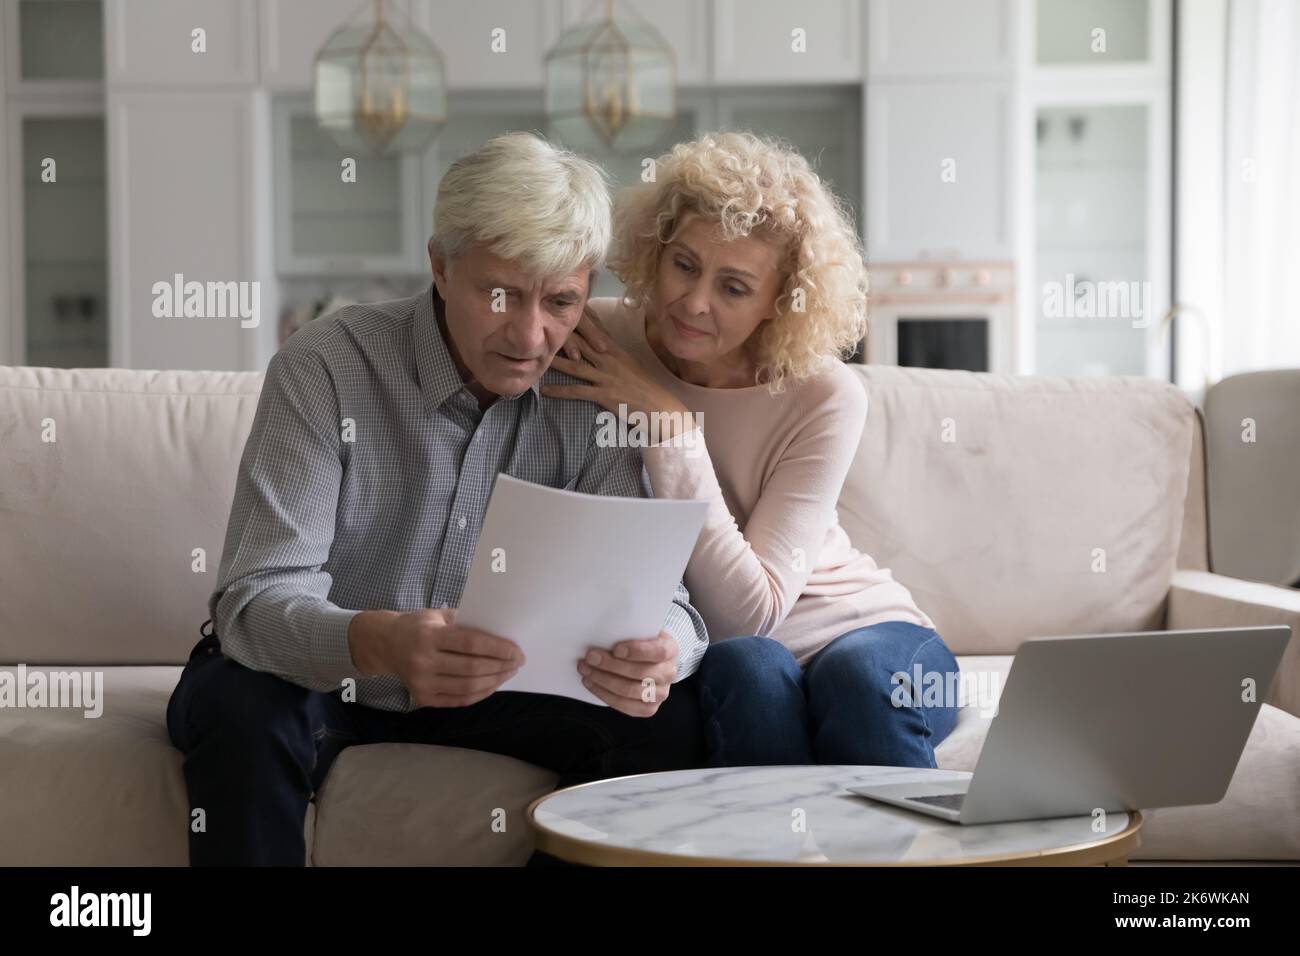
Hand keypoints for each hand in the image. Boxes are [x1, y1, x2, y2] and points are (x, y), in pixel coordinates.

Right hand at [356, 608, 524, 708]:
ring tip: (508, 673)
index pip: (471, 643)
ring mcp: (421, 683)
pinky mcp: (422, 698)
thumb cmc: (418, 626)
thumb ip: (467, 622)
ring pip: (468, 687)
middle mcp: (423, 661)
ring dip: (494, 681)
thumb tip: (502, 632)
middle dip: (501, 666)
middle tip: (517, 662)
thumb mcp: (439, 615)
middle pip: (472, 668)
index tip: (517, 650)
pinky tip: (492, 684)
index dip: (498, 648)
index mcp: (429, 635)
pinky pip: (459, 700)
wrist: (385, 644)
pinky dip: (480, 693)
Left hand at [543, 307, 694, 438]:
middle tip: (540, 324)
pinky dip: (560, 391)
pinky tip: (545, 391)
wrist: (661, 407)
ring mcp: (606, 376)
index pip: (595, 329)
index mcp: (616, 351)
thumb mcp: (632, 364)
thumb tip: (600, 345)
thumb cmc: (647, 388)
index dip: (578, 318)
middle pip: (581, 341)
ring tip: (536, 357)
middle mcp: (610, 359)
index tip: (562, 305)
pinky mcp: (604, 394)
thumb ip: (615, 354)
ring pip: (575, 365)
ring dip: (554, 361)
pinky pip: (577, 391)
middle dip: (561, 333)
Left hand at [576, 630, 677, 716]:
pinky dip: (605, 695)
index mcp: (670, 650)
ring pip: (630, 691)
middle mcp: (669, 673)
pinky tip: (591, 684)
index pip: (658, 652)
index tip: (615, 649)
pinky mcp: (649, 708)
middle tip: (590, 657)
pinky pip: (625, 706)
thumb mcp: (644, 631)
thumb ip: (630, 632)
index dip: (636, 651)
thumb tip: (603, 634)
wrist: (656, 661)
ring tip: (586, 671)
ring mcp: (660, 694)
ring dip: (603, 681)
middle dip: (611, 666)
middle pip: (640, 673)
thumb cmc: (644, 642)